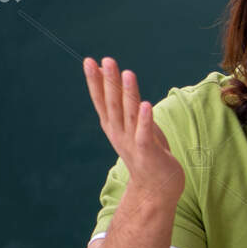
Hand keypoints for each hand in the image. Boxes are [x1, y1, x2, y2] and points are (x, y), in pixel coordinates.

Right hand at [83, 57, 184, 202]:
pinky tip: (145, 104)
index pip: (101, 100)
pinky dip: (144, 119)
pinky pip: (144, 133)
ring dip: (128, 93)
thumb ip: (124, 106)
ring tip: (127, 73)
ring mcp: (131, 142)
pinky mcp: (147, 152)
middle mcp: (118, 133)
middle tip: (106, 60)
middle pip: (112, 103)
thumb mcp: (132, 126)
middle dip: (109, 82)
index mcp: (113, 126)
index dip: (96, 81)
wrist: (156, 187)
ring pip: (128, 114)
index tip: (89, 61)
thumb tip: (116, 80)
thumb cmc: (147, 151)